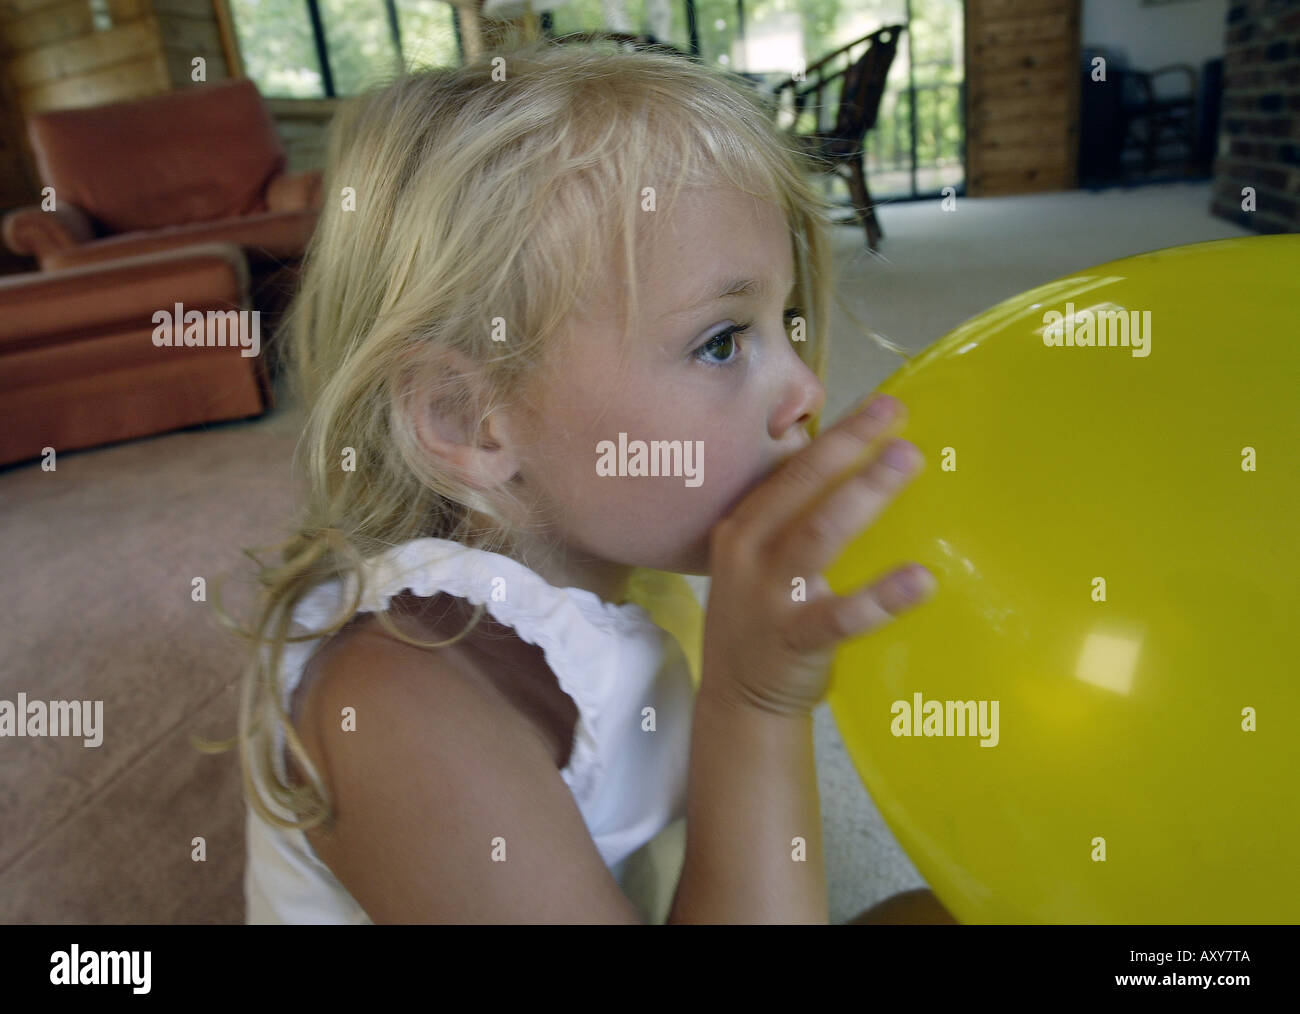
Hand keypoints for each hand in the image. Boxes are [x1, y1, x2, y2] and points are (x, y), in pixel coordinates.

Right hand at [701, 393, 934, 716]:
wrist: (739, 698)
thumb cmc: (764, 617)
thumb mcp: (759, 559)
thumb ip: (793, 519)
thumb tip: (859, 467)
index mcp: (743, 526)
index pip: (790, 471)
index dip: (837, 436)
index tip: (882, 406)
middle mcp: (748, 552)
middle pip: (801, 488)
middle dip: (848, 446)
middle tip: (896, 415)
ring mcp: (768, 596)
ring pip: (818, 536)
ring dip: (864, 495)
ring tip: (906, 461)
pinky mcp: (793, 640)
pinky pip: (840, 616)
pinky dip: (881, 598)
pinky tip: (920, 580)